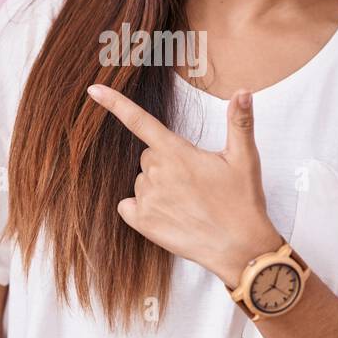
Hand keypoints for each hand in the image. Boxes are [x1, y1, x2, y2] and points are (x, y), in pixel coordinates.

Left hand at [85, 82, 284, 285]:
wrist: (239, 248)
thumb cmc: (242, 201)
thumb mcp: (244, 158)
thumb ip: (239, 121)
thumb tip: (243, 91)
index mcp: (176, 152)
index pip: (139, 120)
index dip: (114, 103)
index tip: (93, 90)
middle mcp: (156, 173)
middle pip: (148, 156)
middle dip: (167, 163)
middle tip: (194, 181)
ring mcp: (147, 198)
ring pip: (142, 181)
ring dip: (158, 187)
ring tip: (188, 202)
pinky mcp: (142, 222)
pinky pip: (128, 205)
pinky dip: (141, 208)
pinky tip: (166, 215)